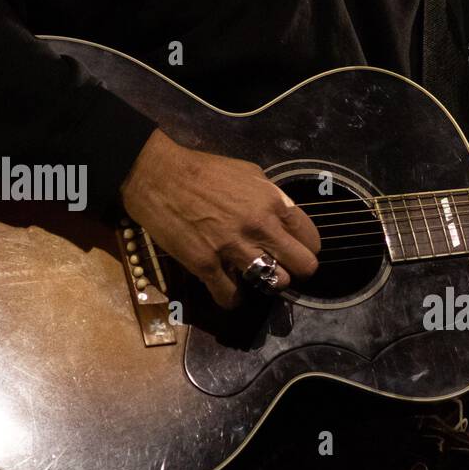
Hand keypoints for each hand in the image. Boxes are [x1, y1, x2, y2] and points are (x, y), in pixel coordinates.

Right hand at [119, 129, 320, 306]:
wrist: (157, 175)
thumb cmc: (203, 171)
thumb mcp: (249, 174)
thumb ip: (272, 198)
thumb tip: (286, 218)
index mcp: (273, 203)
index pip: (311, 240)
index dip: (305, 248)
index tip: (294, 251)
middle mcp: (260, 227)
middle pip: (303, 267)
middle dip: (295, 270)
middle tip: (281, 268)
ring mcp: (233, 248)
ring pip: (274, 284)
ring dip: (266, 283)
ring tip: (253, 275)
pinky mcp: (206, 265)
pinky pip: (231, 297)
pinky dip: (231, 297)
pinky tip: (227, 288)